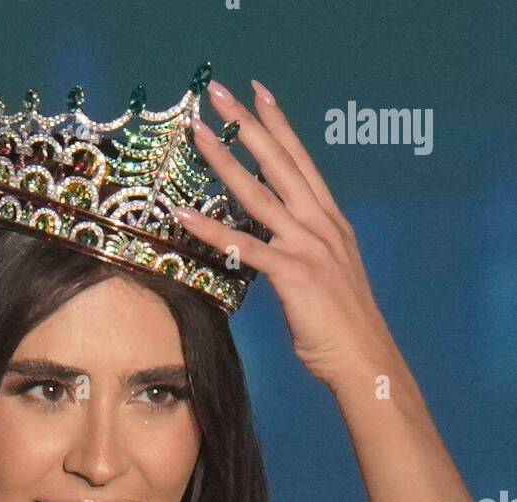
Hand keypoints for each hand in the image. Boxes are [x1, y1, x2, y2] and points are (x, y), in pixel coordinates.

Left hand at [175, 78, 399, 389]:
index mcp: (331, 222)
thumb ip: (305, 251)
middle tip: (219, 93)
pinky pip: (246, 247)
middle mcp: (321, 225)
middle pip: (280, 162)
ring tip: (199, 135)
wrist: (366, 359)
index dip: (280, 124)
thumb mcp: (328, 275)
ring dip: (226, 162)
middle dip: (249, 123)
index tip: (259, 94)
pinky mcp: (294, 275)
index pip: (302, 161)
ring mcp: (308, 247)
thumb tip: (279, 247)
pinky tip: (185, 215)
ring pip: (260, 194)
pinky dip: (213, 229)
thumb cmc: (343, 327)